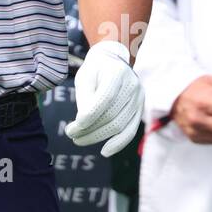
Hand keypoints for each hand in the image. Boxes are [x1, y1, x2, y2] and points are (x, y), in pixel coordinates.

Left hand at [65, 40, 143, 156]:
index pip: (105, 98)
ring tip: (79, 140)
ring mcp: (139, 98)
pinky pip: (131, 130)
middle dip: (90, 129)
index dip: (90, 115)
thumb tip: (83, 123)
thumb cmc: (95, 69)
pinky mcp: (140, 109)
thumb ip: (85, 96)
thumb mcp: (85, 76)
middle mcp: (133, 85)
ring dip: (98, 137)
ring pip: (120, 125)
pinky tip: (105, 151)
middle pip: (112, 114)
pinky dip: (118, 143)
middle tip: (71, 134)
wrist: (114, 61)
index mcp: (117, 72)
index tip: (73, 126)